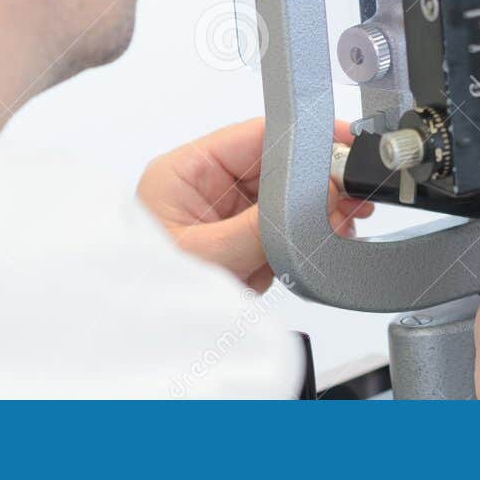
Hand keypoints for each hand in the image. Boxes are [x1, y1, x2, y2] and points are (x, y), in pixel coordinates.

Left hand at [137, 117, 373, 292]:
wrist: (128, 343)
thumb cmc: (144, 289)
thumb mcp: (207, 255)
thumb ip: (265, 225)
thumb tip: (317, 197)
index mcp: (186, 170)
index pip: (254, 136)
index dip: (304, 137)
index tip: (342, 144)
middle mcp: (204, 187)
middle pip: (276, 166)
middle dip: (314, 184)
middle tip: (350, 197)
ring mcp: (222, 216)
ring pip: (282, 200)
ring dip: (309, 218)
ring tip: (337, 228)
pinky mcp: (236, 244)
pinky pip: (278, 232)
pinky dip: (297, 245)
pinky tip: (308, 252)